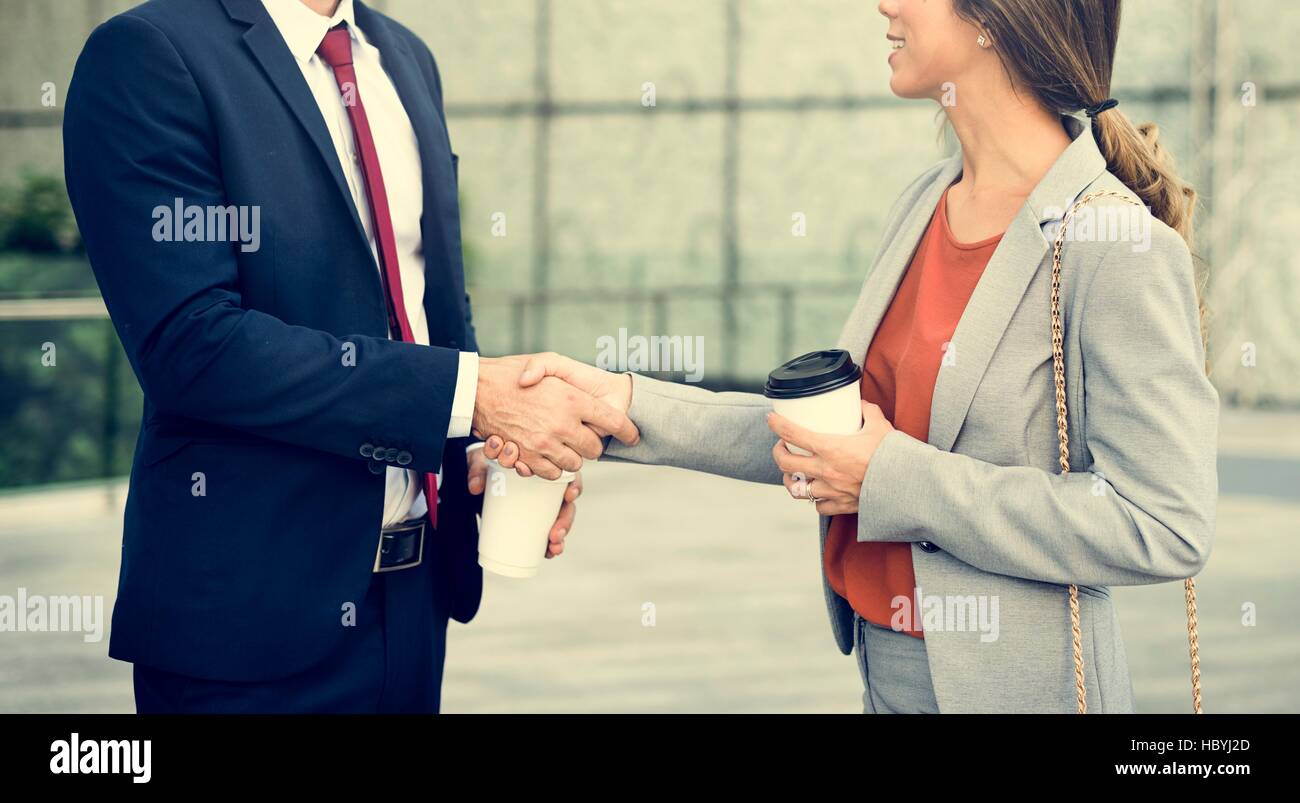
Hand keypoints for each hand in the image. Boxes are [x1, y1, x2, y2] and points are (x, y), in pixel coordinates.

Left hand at [468, 438, 580, 557]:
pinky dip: (551, 544)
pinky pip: (548, 532)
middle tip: (555, 534)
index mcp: (544, 469)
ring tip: (553, 547)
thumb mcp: (482, 462)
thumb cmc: (488, 463)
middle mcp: (548, 487)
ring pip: (560, 520)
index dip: (574, 486)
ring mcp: (543, 505)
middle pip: (566, 504)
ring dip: (561, 536)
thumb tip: (475, 487)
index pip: (568, 475)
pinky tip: (551, 553)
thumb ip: (477, 471)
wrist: (480, 475)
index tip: (569, 496)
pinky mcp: (534, 519)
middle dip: (565, 521)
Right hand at [472, 354, 637, 479]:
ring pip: (575, 463)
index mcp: (573, 400)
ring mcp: (545, 443)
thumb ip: (578, 381)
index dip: (627, 431)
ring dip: (572, 455)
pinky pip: (552, 472)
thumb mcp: (549, 362)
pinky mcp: (529, 457)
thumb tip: (587, 402)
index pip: (615, 422)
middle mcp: (563, 424)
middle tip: (584, 435)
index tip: (633, 435)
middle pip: (595, 449)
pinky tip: (548, 452)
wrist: (478, 389)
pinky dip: (552, 466)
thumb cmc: (513, 372)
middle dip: (593, 443)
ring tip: (563, 442)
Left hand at [767, 401, 893, 515]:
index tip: (771, 419)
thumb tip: (860, 404)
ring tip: (793, 473)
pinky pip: (819, 506)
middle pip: (786, 463)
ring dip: (791, 479)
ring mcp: (831, 490)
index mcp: (831, 448)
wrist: (908, 485)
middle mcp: (826, 470)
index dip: (777, 424)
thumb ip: (867, 411)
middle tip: (782, 446)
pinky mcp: (842, 506)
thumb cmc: (893, 455)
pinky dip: (815, 500)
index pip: (793, 434)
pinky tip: (818, 493)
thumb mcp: (880, 426)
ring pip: (797, 489)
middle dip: (778, 453)